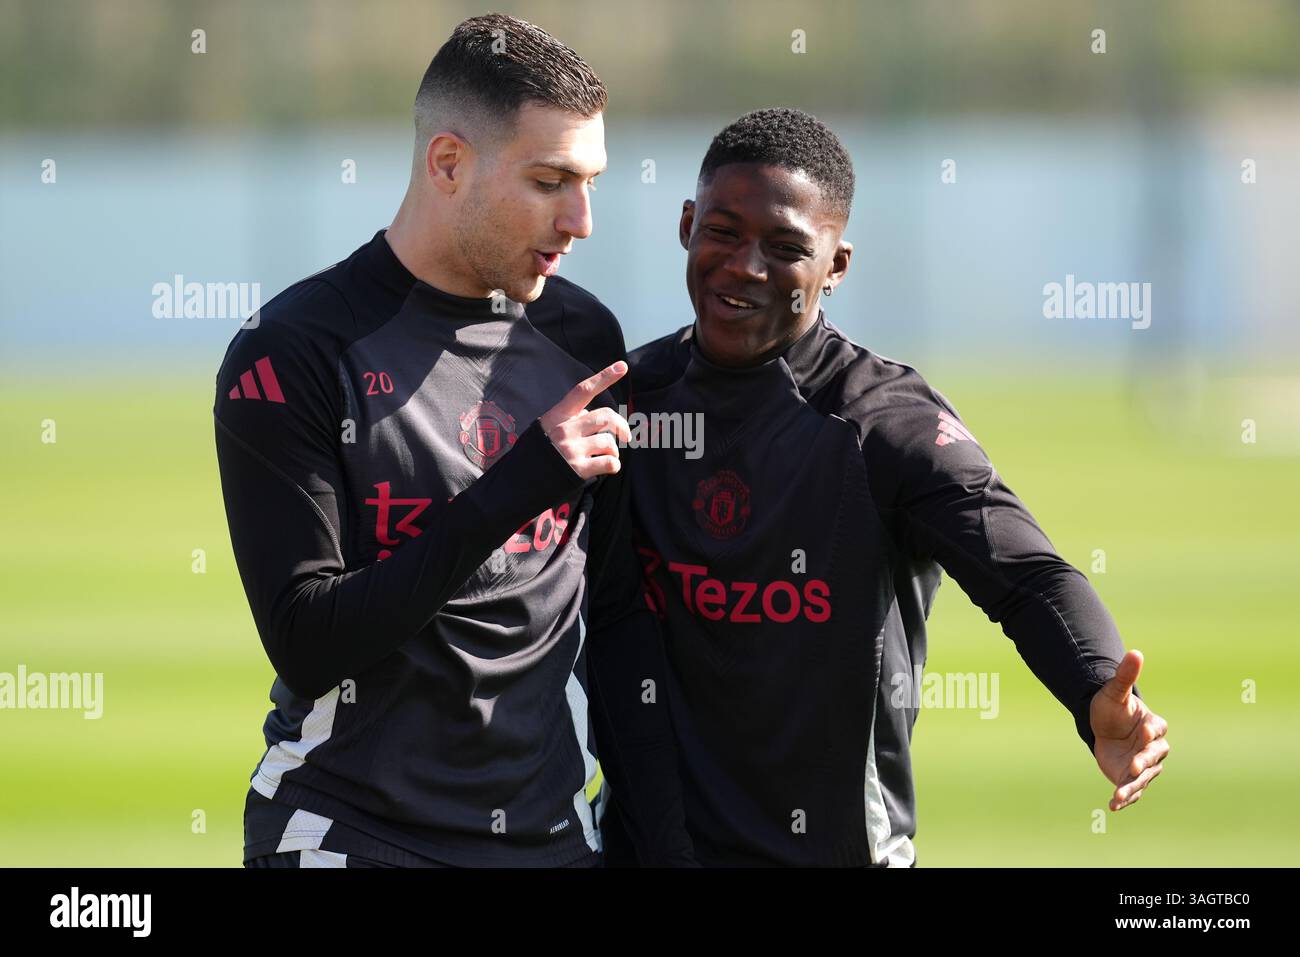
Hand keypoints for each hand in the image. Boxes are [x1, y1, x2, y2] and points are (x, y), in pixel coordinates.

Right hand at [540, 361, 631, 480]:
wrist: (516, 483)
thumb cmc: (534, 455)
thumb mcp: (544, 429)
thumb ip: (567, 419)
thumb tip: (590, 412)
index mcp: (557, 416)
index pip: (583, 391)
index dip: (604, 376)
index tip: (623, 366)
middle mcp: (564, 430)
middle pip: (605, 416)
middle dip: (621, 426)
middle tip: (626, 436)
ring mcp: (571, 450)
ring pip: (609, 441)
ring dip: (614, 449)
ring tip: (608, 455)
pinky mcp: (578, 470)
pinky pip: (610, 462)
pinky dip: (614, 465)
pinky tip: (608, 467)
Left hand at [1090, 649, 1169, 810]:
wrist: (1101, 725)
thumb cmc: (1112, 706)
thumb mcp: (1115, 692)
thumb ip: (1126, 676)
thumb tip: (1135, 652)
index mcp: (1152, 726)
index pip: (1157, 731)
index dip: (1152, 733)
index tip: (1145, 733)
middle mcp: (1152, 748)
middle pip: (1153, 757)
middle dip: (1143, 763)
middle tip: (1131, 767)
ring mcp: (1143, 765)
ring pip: (1142, 778)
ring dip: (1132, 787)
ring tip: (1118, 795)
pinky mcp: (1131, 778)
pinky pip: (1131, 790)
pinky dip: (1125, 798)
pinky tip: (1113, 806)